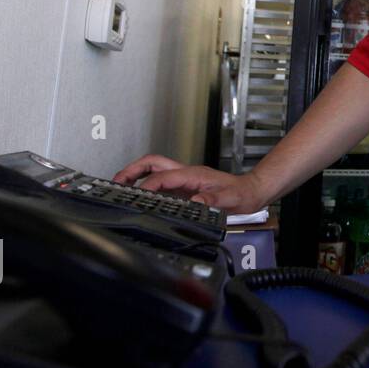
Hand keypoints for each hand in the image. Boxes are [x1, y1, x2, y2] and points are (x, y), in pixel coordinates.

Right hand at [112, 154, 265, 213]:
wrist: (252, 191)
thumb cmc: (242, 193)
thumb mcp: (230, 199)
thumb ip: (213, 202)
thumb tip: (195, 203)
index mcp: (193, 174)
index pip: (163, 177)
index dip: (148, 186)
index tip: (137, 196)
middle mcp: (186, 174)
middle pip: (152, 163)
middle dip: (132, 170)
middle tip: (116, 181)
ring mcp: (184, 179)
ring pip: (154, 170)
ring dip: (136, 175)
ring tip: (120, 186)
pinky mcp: (185, 187)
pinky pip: (160, 181)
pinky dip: (146, 184)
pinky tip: (141, 195)